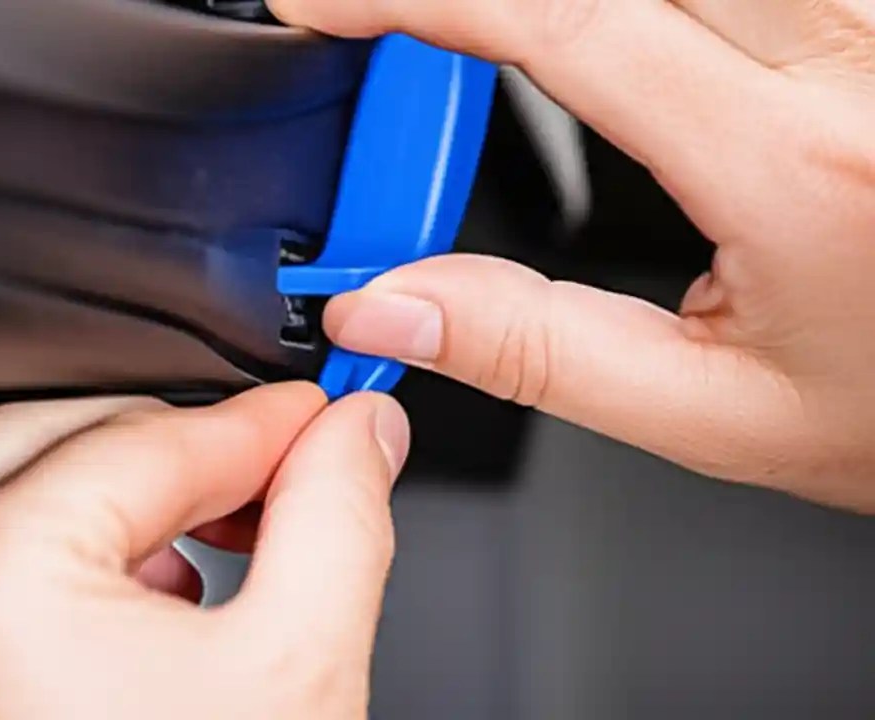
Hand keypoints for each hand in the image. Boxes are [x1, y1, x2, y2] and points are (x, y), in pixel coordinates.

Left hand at [0, 383, 410, 718]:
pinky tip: (138, 603)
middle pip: (60, 440)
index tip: (327, 421)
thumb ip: (336, 521)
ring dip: (116, 498)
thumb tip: (355, 437)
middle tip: (277, 477)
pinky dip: (59, 559)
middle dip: (179, 449)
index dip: (268, 425)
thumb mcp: (294, 673)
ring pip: (5, 495)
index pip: (154, 438)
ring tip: (216, 540)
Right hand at [270, 0, 874, 510]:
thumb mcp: (711, 413)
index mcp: (794, 164)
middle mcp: (852, 56)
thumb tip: (394, 301)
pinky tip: (607, 32)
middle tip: (406, 56)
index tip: (326, 7)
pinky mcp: (873, 18)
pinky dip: (643, 0)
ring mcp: (873, 20)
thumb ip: (535, 348)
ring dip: (557, 0)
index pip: (561, 20)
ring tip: (491, 47)